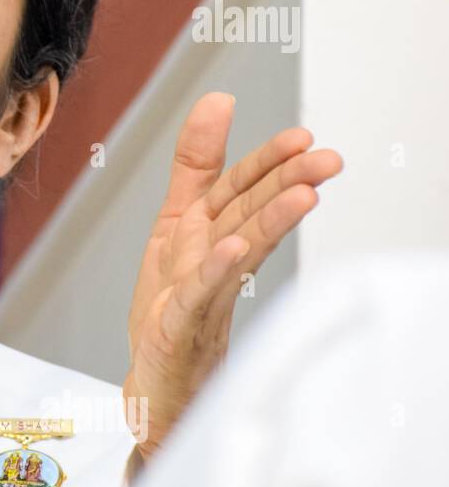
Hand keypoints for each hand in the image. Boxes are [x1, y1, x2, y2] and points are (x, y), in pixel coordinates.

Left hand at [122, 92, 343, 459]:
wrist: (158, 387)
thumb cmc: (172, 308)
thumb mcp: (176, 223)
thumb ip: (196, 165)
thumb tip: (218, 99)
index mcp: (213, 236)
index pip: (242, 191)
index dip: (269, 163)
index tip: (304, 137)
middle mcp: (215, 264)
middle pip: (250, 216)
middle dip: (287, 184)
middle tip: (328, 159)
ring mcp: (202, 296)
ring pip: (239, 252)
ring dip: (270, 222)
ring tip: (305, 194)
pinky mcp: (181, 327)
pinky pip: (200, 294)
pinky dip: (214, 269)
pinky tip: (232, 247)